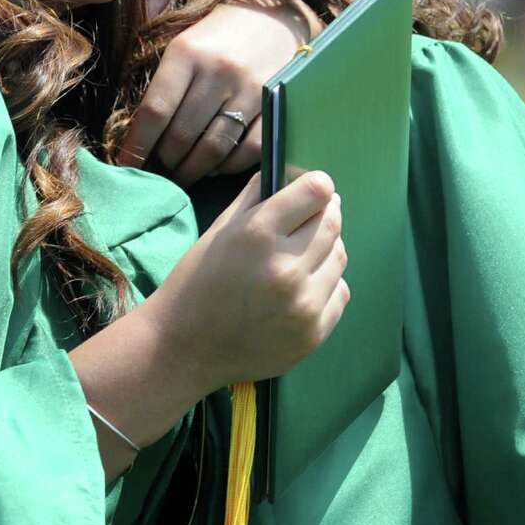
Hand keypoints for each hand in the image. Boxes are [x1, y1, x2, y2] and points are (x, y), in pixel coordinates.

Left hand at [118, 0, 321, 184]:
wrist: (272, 15)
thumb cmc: (216, 37)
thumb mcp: (182, 48)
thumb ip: (162, 89)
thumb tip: (139, 140)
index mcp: (186, 54)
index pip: (155, 111)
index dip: (137, 146)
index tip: (125, 166)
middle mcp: (218, 71)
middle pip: (182, 136)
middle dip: (164, 164)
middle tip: (157, 175)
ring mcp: (250, 89)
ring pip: (213, 149)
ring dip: (192, 171)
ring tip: (181, 176)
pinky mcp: (276, 105)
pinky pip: (248, 151)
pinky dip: (227, 167)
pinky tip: (215, 167)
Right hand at [150, 170, 349, 394]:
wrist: (184, 349)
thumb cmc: (196, 285)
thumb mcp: (219, 231)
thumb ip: (256, 198)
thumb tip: (291, 174)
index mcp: (257, 235)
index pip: (316, 190)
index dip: (316, 186)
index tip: (312, 191)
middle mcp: (286, 268)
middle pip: (333, 221)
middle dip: (324, 213)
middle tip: (311, 217)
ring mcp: (304, 304)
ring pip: (340, 256)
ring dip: (326, 249)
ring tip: (301, 256)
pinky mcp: (314, 332)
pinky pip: (340, 292)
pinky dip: (326, 284)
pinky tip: (301, 288)